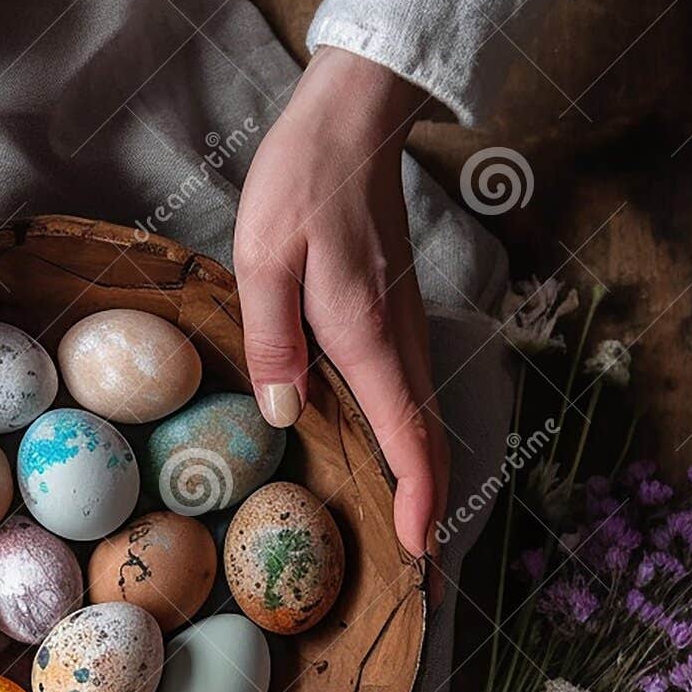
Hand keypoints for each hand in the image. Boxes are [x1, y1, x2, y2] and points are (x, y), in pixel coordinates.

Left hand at [234, 47, 443, 567]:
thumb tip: (287, 414)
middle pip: (425, 437)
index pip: (407, 431)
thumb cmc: (302, 181)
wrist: (352, 121)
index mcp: (366, 334)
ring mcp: (402, 328)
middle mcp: (397, 339)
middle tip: (419, 570)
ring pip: (420, 417)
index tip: (423, 549)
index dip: (420, 495)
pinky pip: (406, 391)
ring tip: (407, 534)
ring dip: (420, 476)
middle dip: (429, 506)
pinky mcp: (393, 316)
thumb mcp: (262, 258)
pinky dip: (407, 437)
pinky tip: (384, 459)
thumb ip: (273, 340)